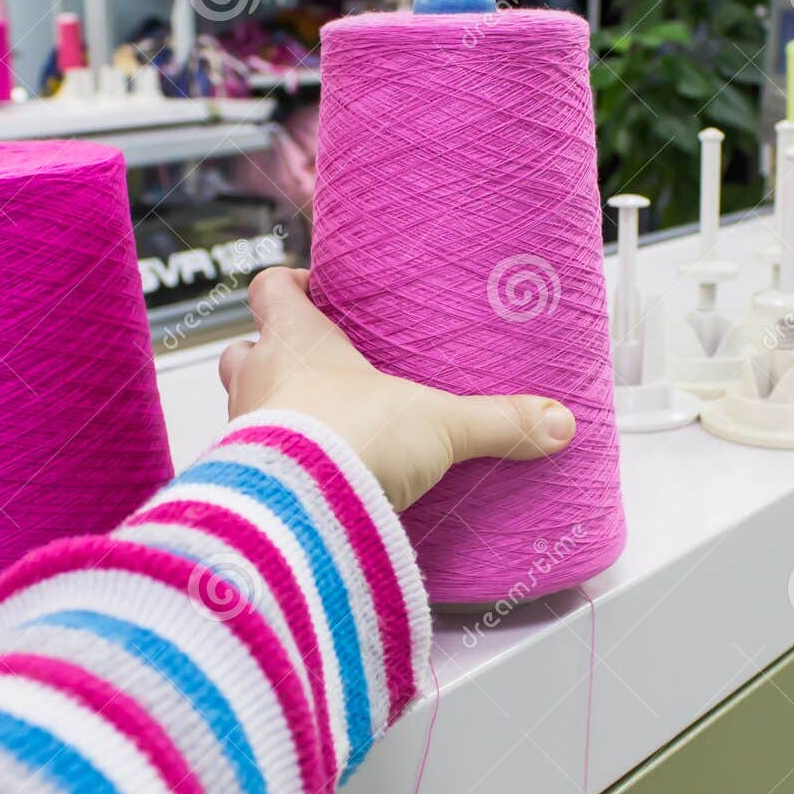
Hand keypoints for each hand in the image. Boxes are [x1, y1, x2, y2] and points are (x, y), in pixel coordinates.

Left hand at [218, 267, 575, 510]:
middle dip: (271, 355)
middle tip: (312, 367)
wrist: (301, 508)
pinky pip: (249, 464)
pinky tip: (305, 481)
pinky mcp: (245, 480)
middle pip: (243, 348)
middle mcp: (259, 379)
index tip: (313, 288)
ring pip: (239, 404)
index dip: (288, 284)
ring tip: (308, 426)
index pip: (270, 288)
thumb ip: (497, 421)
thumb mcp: (438, 424)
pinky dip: (272, 466)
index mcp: (297, 340)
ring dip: (266, 410)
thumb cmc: (349, 439)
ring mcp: (242, 430)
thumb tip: (554, 421)